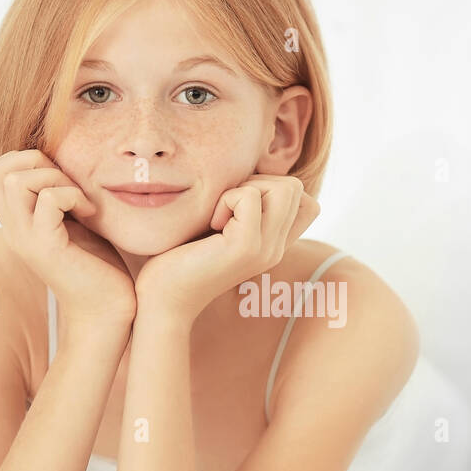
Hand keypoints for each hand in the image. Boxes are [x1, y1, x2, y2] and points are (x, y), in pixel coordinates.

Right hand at [0, 149, 135, 323]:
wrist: (108, 309)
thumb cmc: (97, 264)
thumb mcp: (70, 219)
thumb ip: (55, 194)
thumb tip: (56, 158)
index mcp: (15, 221)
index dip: (21, 160)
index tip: (58, 179)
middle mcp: (12, 229)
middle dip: (35, 162)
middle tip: (67, 185)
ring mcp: (25, 239)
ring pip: (13, 181)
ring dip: (53, 178)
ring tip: (78, 199)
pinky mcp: (47, 249)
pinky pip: (48, 200)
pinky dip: (72, 196)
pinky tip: (89, 213)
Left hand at [134, 174, 319, 321]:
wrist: (163, 299)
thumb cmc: (180, 259)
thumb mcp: (220, 228)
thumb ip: (241, 208)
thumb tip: (247, 170)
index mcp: (273, 245)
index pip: (306, 203)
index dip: (274, 188)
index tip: (239, 206)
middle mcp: (276, 249)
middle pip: (294, 187)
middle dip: (257, 182)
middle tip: (226, 208)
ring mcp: (266, 249)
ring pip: (285, 188)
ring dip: (246, 188)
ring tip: (220, 216)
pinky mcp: (246, 246)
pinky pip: (250, 196)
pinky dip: (226, 199)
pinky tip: (210, 224)